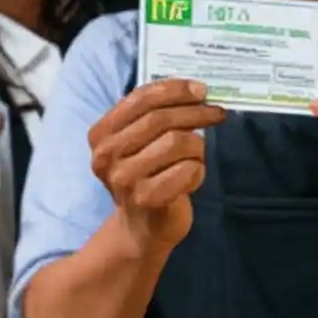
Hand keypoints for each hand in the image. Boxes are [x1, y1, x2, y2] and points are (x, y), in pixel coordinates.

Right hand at [88, 80, 224, 250]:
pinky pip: (187, 170)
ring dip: (197, 147)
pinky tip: (192, 178)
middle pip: (160, 119)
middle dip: (195, 112)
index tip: (201, 90)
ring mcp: (124, 179)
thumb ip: (157, 114)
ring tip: (197, 157)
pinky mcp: (146, 199)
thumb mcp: (140, 142)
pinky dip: (198, 171)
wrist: (142, 228)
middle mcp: (106, 155)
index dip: (175, 90)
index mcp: (101, 134)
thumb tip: (197, 90)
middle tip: (217, 114)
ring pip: (177, 142)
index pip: (140, 99)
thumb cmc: (147, 175)